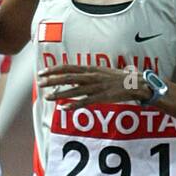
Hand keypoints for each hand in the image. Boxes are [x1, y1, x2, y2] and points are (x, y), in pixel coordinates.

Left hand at [37, 63, 152, 107]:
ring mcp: (96, 87)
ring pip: (74, 90)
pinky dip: (74, 106)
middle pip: (68, 77)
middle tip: (39, 83)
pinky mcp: (102, 98)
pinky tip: (64, 109)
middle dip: (52, 80)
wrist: (136, 84)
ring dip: (59, 94)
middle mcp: (92, 76)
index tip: (42, 72)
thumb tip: (78, 75)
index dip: (54, 69)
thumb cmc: (119, 79)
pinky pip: (85, 102)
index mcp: (91, 69)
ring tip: (47, 97)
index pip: (68, 67)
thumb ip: (89, 74)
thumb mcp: (103, 72)